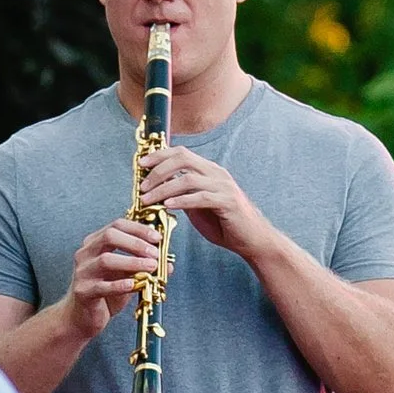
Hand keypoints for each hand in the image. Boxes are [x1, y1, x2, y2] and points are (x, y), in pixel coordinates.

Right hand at [61, 217, 161, 337]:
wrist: (81, 317)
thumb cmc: (104, 292)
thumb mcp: (126, 275)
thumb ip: (143, 267)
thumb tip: (167, 264)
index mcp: (95, 243)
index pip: (117, 225)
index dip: (139, 229)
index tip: (157, 238)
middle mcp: (86, 254)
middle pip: (110, 236)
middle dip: (136, 243)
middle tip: (155, 253)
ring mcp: (83, 272)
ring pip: (106, 260)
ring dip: (132, 262)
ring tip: (151, 267)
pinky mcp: (83, 291)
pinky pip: (102, 286)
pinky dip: (120, 284)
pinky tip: (134, 284)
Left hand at [136, 148, 275, 259]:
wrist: (253, 239)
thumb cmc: (225, 223)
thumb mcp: (198, 205)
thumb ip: (182, 193)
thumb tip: (158, 188)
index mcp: (209, 170)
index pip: (181, 153)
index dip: (159, 155)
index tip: (140, 164)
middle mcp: (216, 173)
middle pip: (182, 158)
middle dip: (157, 169)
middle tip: (142, 185)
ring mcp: (223, 186)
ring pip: (188, 178)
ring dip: (163, 188)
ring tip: (147, 200)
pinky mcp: (227, 202)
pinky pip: (200, 197)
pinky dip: (181, 200)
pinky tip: (167, 206)